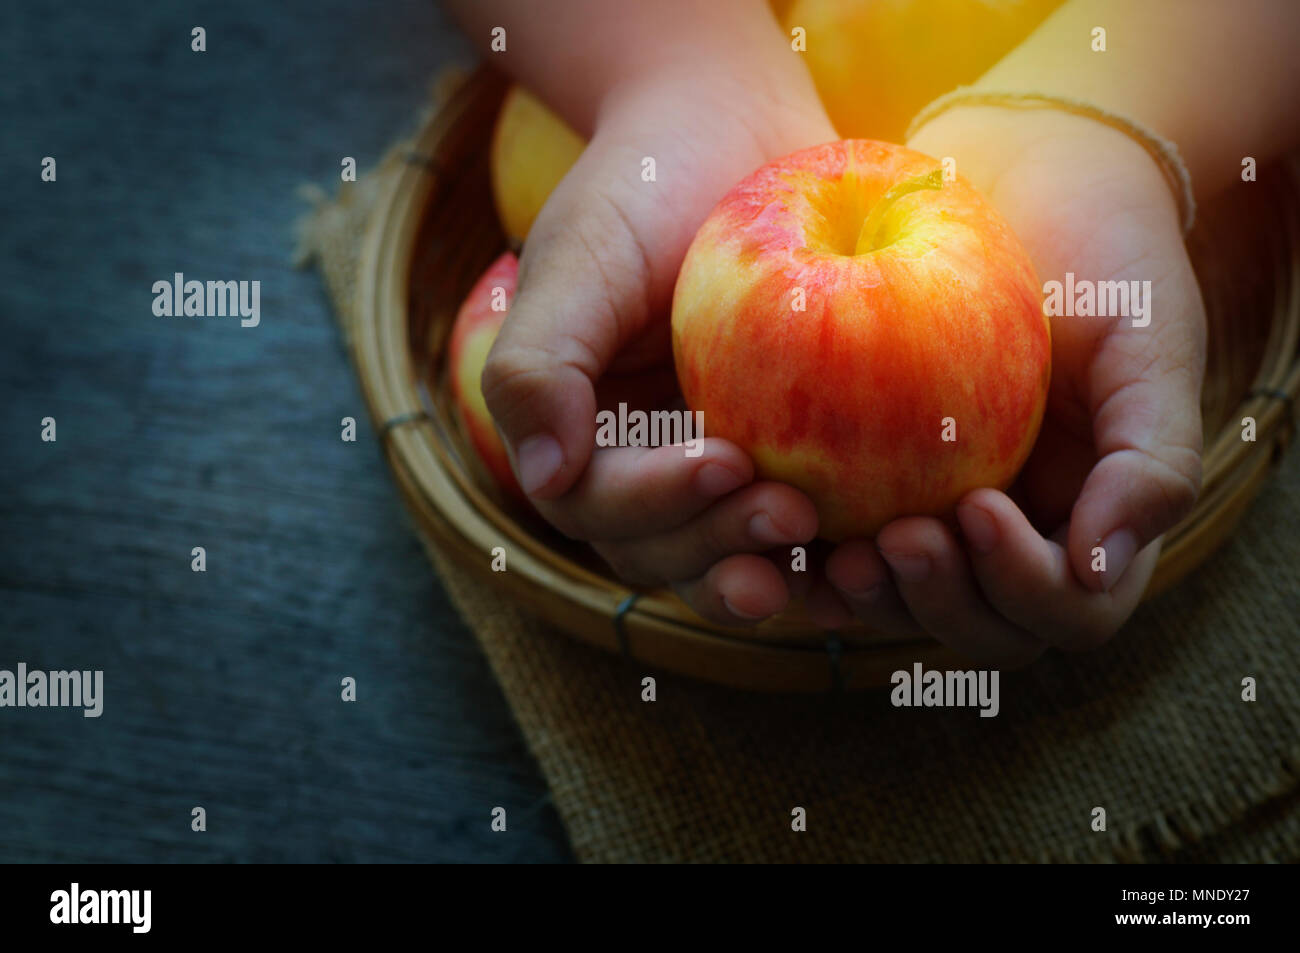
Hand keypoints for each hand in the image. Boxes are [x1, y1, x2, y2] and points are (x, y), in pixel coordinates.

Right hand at [482, 61, 837, 624]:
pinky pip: (794, 538)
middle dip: (719, 546)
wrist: (730, 134)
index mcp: (575, 436)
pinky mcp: (780, 468)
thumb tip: (542, 477)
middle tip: (793, 515)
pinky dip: (827, 566)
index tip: (727, 461)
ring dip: (770, 574)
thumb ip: (539, 365)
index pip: (598, 503)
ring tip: (833, 562)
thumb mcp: (581, 258)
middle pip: (660, 552)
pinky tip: (872, 566)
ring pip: (723, 561)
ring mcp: (708, 475)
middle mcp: (636, 470)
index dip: (657, 501)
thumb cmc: (647, 186)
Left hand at [816, 107, 1206, 664]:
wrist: (1021, 175)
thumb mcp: (1148, 340)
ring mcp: (935, 512)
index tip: (975, 506)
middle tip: (896, 539)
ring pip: (899, 603)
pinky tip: (771, 529)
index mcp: (1086, 522)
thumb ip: (1152, 456)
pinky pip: (831, 540)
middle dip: (938, 599)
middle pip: (978, 627)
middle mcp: (1008, 536)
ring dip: (867, 598)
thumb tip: (1101, 569)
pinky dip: (802, 553)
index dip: (1022, 582)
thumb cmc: (1102, 254)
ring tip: (831, 556)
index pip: (1065, 608)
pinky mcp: (863, 479)